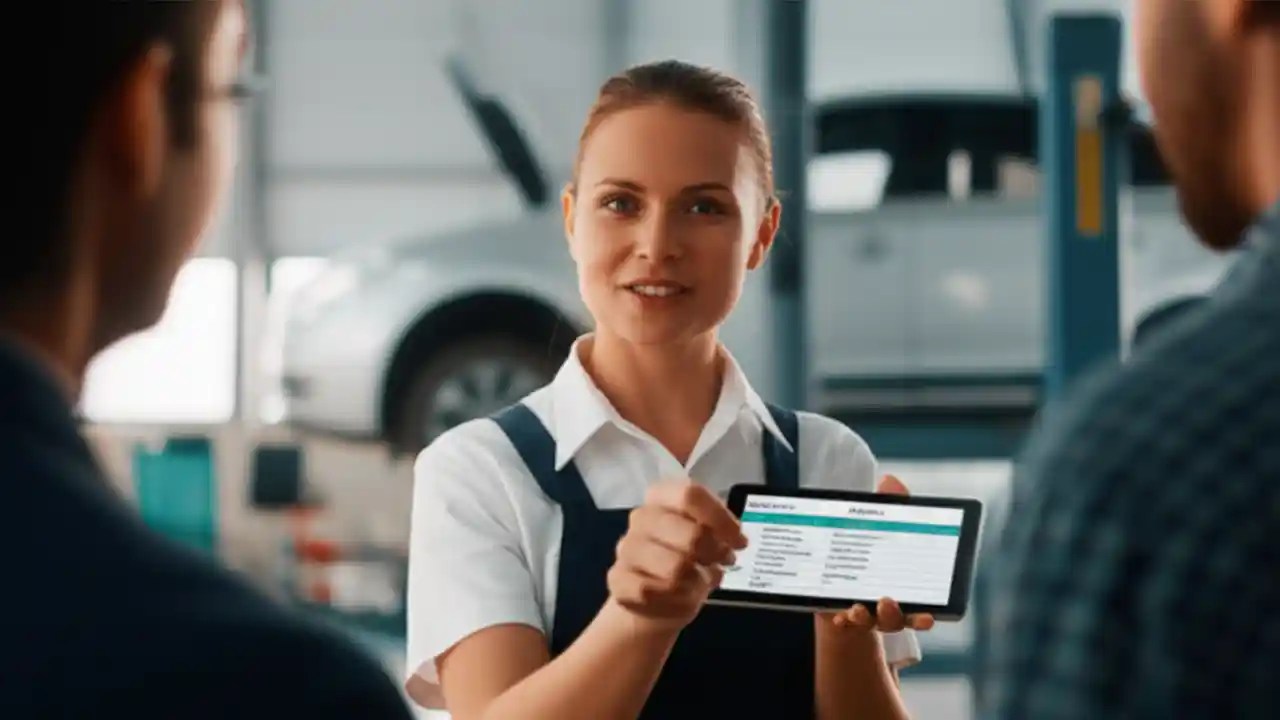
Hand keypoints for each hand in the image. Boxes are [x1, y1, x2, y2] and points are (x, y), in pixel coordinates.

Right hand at [608, 480, 747, 631]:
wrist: (655, 600)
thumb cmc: (687, 559)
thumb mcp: (709, 537)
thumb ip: (719, 529)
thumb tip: (734, 537)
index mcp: (662, 496)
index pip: (691, 495)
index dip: (720, 518)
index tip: (739, 542)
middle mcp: (641, 517)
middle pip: (691, 535)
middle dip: (714, 554)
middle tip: (722, 562)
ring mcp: (626, 548)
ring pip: (674, 568)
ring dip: (696, 580)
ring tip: (698, 580)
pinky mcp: (617, 580)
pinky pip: (651, 592)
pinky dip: (674, 599)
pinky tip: (677, 597)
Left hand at [820, 474, 935, 633]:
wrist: (837, 566)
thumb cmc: (868, 544)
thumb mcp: (878, 524)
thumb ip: (890, 507)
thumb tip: (890, 481)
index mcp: (901, 588)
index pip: (917, 609)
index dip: (922, 617)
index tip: (928, 618)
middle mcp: (885, 606)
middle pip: (894, 619)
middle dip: (894, 615)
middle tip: (887, 602)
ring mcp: (863, 610)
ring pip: (869, 621)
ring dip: (865, 616)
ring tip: (858, 609)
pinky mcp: (840, 609)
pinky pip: (843, 620)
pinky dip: (841, 618)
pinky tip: (838, 615)